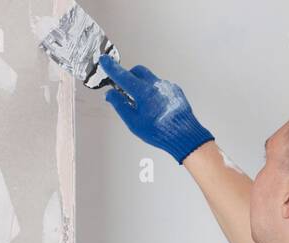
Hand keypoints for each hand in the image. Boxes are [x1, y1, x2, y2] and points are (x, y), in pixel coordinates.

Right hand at [100, 56, 214, 163]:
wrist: (184, 135)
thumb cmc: (159, 132)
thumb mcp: (134, 122)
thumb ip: (120, 105)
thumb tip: (110, 94)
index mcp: (143, 91)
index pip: (122, 75)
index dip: (111, 67)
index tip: (104, 60)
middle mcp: (156, 84)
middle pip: (138, 71)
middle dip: (129, 76)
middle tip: (124, 88)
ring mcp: (167, 86)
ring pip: (150, 78)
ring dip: (142, 86)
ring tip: (143, 105)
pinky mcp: (175, 90)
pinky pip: (161, 86)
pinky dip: (154, 92)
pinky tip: (156, 107)